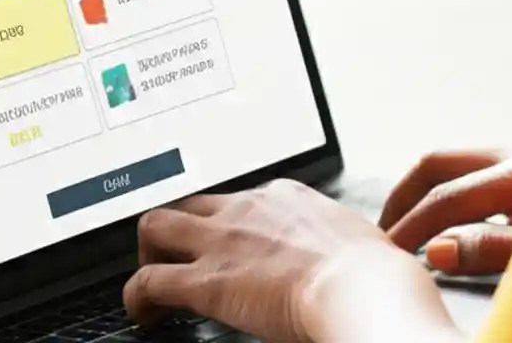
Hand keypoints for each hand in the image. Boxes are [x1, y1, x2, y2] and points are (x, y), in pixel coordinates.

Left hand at [124, 179, 461, 342]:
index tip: (232, 244)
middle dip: (177, 229)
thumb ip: (336, 246)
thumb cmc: (374, 274)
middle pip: (190, 203)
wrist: (362, 288)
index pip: (242, 200)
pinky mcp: (205, 279)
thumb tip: (347, 265)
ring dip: (147, 253)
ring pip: (156, 226)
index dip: (230, 223)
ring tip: (151, 282)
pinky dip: (136, 297)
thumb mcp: (355, 243)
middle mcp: (248, 208)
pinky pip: (148, 281)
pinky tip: (142, 313)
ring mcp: (223, 241)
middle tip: (177, 258)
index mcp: (287, 198)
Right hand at [379, 145, 511, 274]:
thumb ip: (498, 250)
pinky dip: (467, 195)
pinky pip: (493, 173)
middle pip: (441, 163)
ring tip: (418, 230)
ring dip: (434, 193)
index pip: (448, 198)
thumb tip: (437, 249)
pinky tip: (472, 227)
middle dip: (406, 196)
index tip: (390, 252)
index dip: (412, 227)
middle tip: (387, 232)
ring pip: (466, 165)